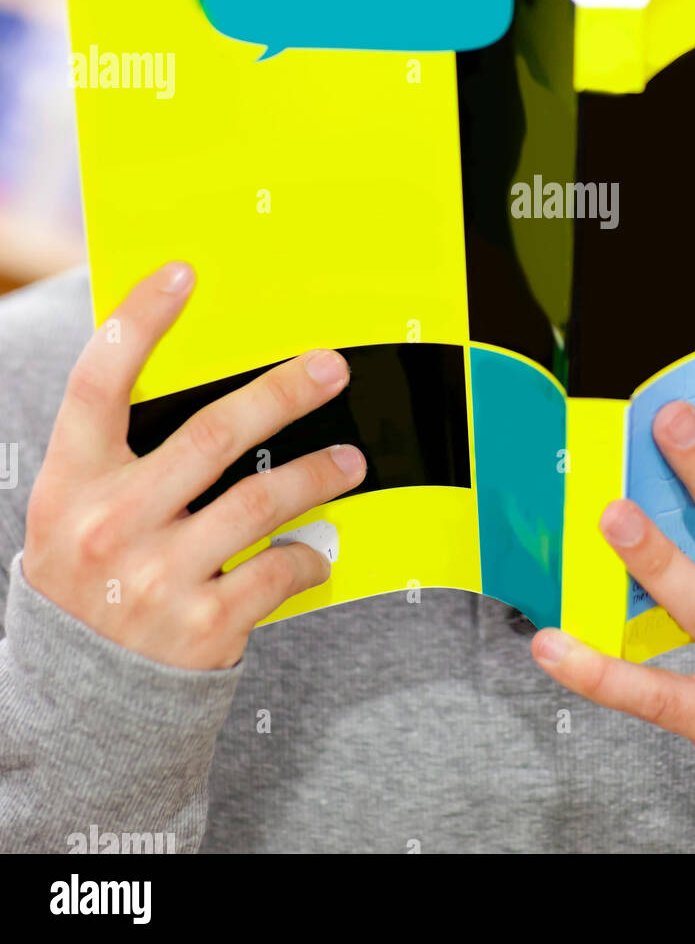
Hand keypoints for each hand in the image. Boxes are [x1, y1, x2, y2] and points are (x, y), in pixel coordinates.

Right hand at [22, 261, 365, 669]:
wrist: (81, 695)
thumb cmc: (93, 574)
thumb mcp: (78, 507)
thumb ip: (123, 451)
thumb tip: (202, 370)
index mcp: (69, 482)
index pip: (98, 382)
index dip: (138, 320)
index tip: (183, 272)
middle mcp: (107, 525)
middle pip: (212, 433)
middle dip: (283, 392)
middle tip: (331, 367)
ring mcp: (153, 579)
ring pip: (262, 499)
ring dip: (320, 473)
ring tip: (352, 460)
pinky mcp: (200, 626)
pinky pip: (279, 568)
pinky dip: (311, 553)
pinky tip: (321, 546)